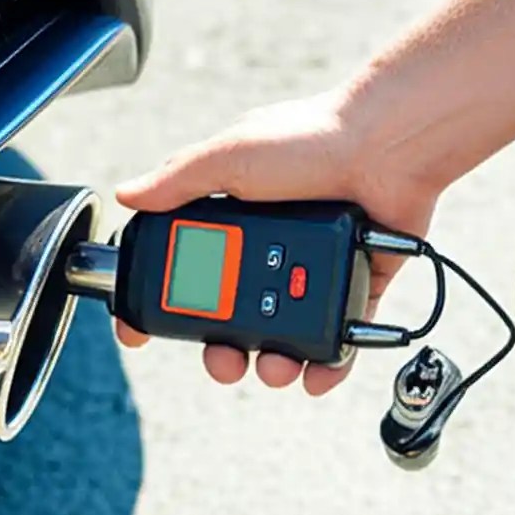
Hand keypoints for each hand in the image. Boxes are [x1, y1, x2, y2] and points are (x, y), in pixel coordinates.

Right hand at [114, 89, 440, 394]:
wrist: (387, 143)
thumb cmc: (311, 137)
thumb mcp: (230, 154)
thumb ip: (178, 179)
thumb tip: (127, 195)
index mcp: (239, 219)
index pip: (192, 270)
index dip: (168, 303)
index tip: (144, 333)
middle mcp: (274, 248)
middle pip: (235, 317)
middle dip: (223, 350)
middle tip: (224, 362)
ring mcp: (314, 271)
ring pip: (284, 335)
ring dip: (272, 363)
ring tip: (274, 368)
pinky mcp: (356, 285)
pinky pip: (340, 336)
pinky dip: (328, 363)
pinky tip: (315, 378)